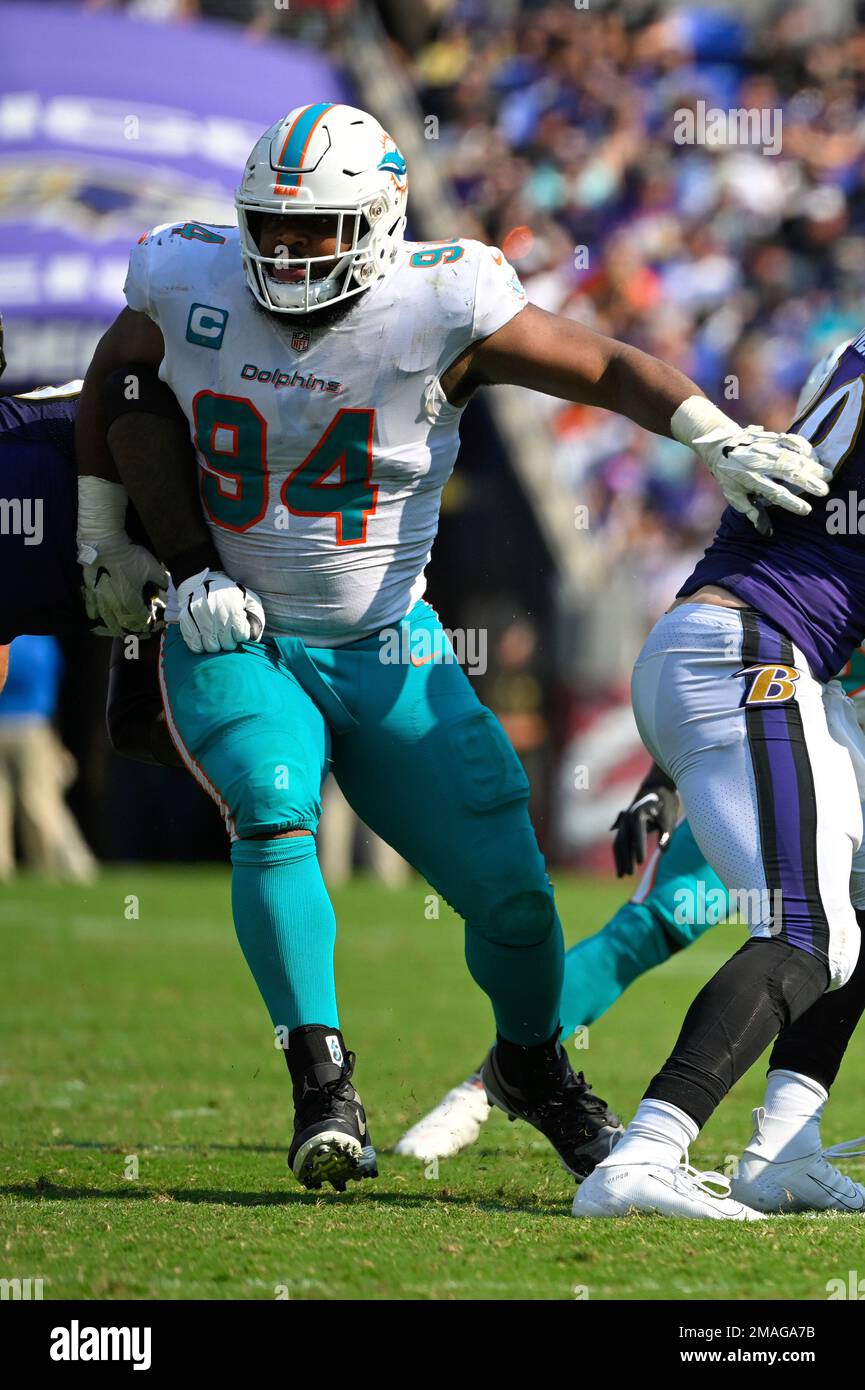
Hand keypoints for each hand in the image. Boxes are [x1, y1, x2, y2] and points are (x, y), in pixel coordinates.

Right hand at [78, 532, 167, 634]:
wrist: (104, 544)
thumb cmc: (130, 557)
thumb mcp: (152, 567)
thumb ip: (162, 581)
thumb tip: (167, 591)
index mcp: (131, 602)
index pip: (141, 619)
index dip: (147, 622)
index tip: (151, 621)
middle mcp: (115, 606)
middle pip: (125, 624)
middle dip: (134, 628)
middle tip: (139, 628)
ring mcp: (101, 601)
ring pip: (108, 622)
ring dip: (116, 628)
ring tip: (120, 631)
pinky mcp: (90, 593)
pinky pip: (91, 610)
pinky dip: (95, 616)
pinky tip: (98, 617)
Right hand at [176, 568, 264, 652]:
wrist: (208, 581)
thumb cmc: (233, 596)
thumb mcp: (250, 601)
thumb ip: (257, 619)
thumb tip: (254, 639)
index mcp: (233, 607)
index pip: (241, 635)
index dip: (242, 635)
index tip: (239, 630)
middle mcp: (215, 611)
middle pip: (226, 644)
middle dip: (229, 642)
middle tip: (227, 635)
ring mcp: (198, 615)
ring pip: (210, 646)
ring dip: (215, 645)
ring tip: (216, 636)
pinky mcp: (186, 618)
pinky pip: (193, 643)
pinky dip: (199, 646)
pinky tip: (204, 639)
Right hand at [611, 783, 678, 877]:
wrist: (657, 789)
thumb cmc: (665, 803)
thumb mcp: (669, 817)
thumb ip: (666, 833)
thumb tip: (663, 850)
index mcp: (638, 813)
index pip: (637, 833)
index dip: (639, 847)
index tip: (641, 861)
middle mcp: (627, 818)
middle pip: (624, 840)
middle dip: (626, 858)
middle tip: (630, 874)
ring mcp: (623, 823)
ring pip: (619, 843)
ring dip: (620, 860)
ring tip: (622, 876)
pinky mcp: (624, 828)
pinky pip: (620, 843)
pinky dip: (620, 856)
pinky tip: (621, 868)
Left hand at [694, 425, 830, 530]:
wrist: (720, 446)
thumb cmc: (729, 475)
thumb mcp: (734, 496)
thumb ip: (751, 512)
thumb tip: (766, 531)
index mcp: (750, 480)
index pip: (774, 492)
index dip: (791, 502)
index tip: (806, 509)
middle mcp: (759, 464)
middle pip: (788, 473)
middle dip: (808, 482)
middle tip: (824, 491)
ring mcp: (766, 449)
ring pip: (793, 457)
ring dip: (812, 466)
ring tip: (827, 475)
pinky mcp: (770, 438)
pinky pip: (791, 440)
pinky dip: (805, 447)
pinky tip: (814, 457)